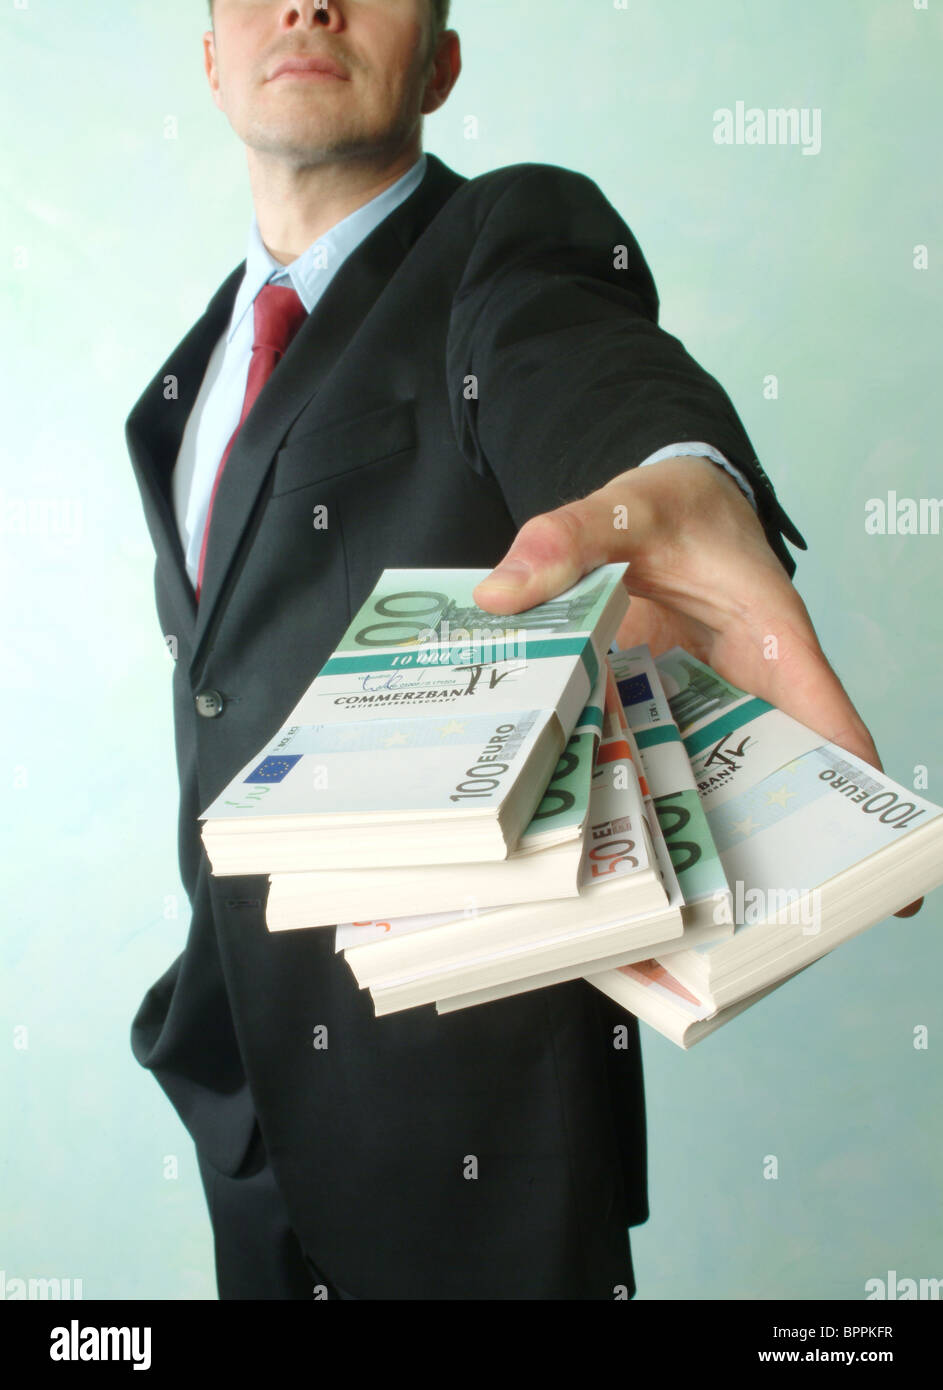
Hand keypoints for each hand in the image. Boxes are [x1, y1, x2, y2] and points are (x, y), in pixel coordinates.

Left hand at [472, 457, 921, 917]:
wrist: (654, 503)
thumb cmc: (673, 503)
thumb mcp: (627, 506)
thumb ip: (569, 539)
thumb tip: (502, 595)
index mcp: (770, 639)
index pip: (826, 716)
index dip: (852, 786)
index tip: (882, 866)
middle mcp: (743, 686)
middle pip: (769, 776)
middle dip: (763, 847)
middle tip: (739, 923)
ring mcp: (698, 706)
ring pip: (704, 782)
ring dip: (686, 838)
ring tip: (655, 912)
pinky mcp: (654, 709)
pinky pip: (647, 760)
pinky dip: (624, 796)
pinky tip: (585, 842)